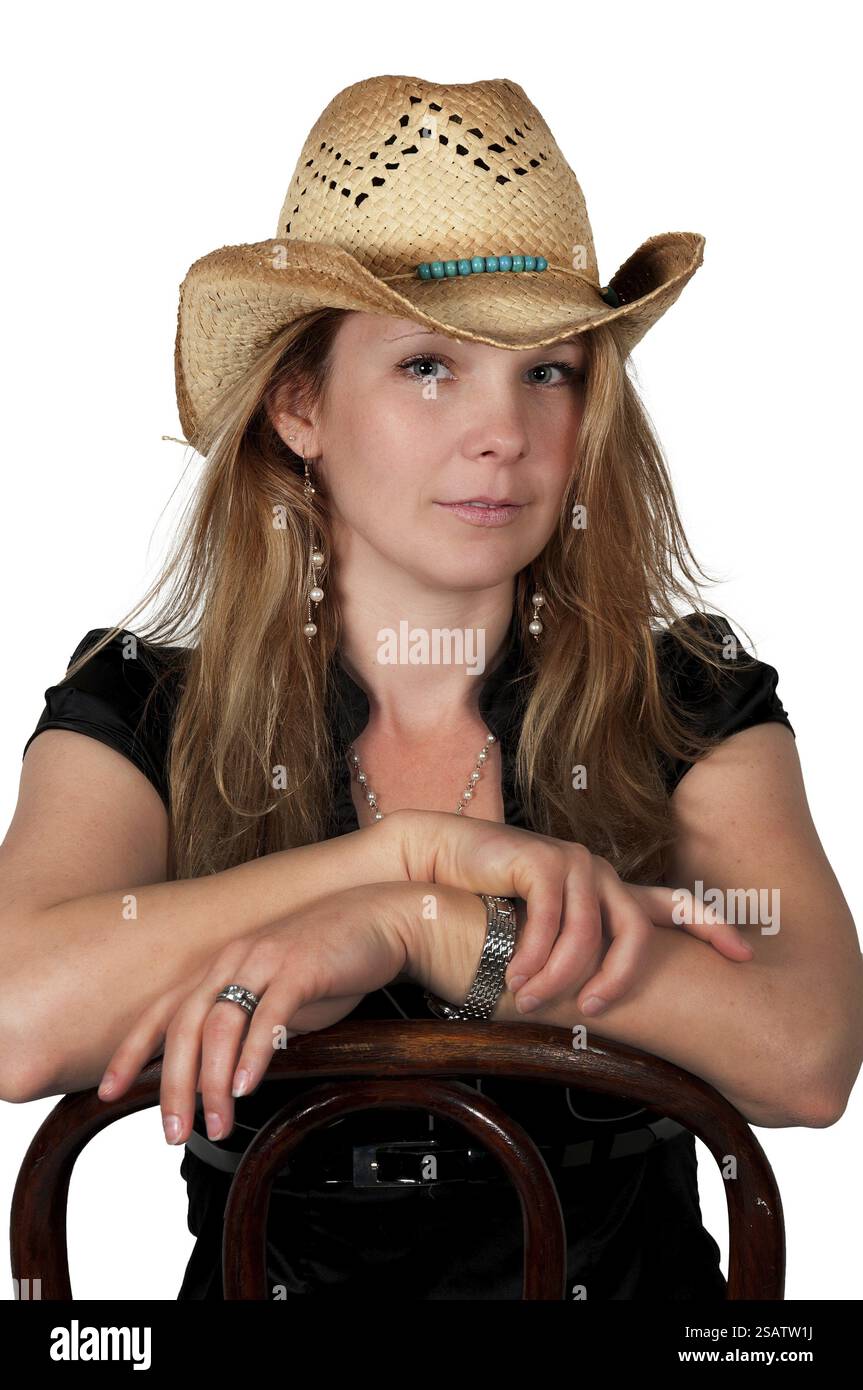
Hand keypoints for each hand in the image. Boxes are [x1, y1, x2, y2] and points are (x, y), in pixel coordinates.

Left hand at [96, 884, 409, 1144]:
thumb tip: (220, 1072)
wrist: (381, 920)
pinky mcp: (300, 967)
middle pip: (183, 1026)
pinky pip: (268, 1015)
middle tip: (172, 1131)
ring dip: (212, 1082)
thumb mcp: (275, 994)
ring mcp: (264, 961)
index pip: (163, 1011)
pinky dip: (253, 1054)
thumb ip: (245, 1024)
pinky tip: (245, 1086)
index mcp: (221, 965)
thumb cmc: (329, 959)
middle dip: (172, 1084)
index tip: (109, 1092)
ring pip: (220, 1025)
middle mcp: (233, 959)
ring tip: (215, 1124)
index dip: (132, 1051)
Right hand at [398, 811, 751, 1014]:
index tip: (745, 955)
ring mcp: (573, 864)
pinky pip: (552, 921)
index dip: (712, 927)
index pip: (676, 904)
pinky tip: (516, 978)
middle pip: (639, 929)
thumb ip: (575, 966)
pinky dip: (535, 957)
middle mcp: (600, 875)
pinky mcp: (543, 860)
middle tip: (595, 1009)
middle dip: (622, 976)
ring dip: (561, 976)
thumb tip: (599, 1015)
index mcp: (609, 893)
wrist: (438, 872)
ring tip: (533, 1000)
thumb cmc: (488, 914)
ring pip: (591, 934)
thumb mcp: (542, 944)